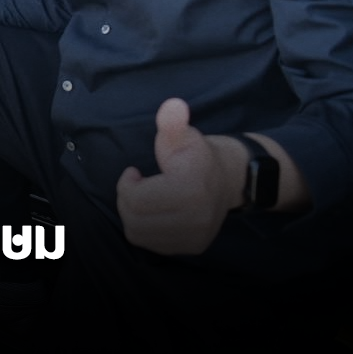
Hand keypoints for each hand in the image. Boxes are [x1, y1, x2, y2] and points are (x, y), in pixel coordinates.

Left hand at [116, 98, 240, 255]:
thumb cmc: (195, 154)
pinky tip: (153, 211)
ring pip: (139, 234)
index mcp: (190, 189)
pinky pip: (151, 244)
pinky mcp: (193, 247)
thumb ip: (172, 122)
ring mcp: (196, 236)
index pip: (136, 200)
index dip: (126, 184)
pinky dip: (144, 228)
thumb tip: (173, 106)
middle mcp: (196, 218)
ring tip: (145, 197)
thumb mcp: (182, 133)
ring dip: (133, 215)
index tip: (133, 172)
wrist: (227, 179)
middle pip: (134, 218)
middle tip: (137, 185)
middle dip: (127, 199)